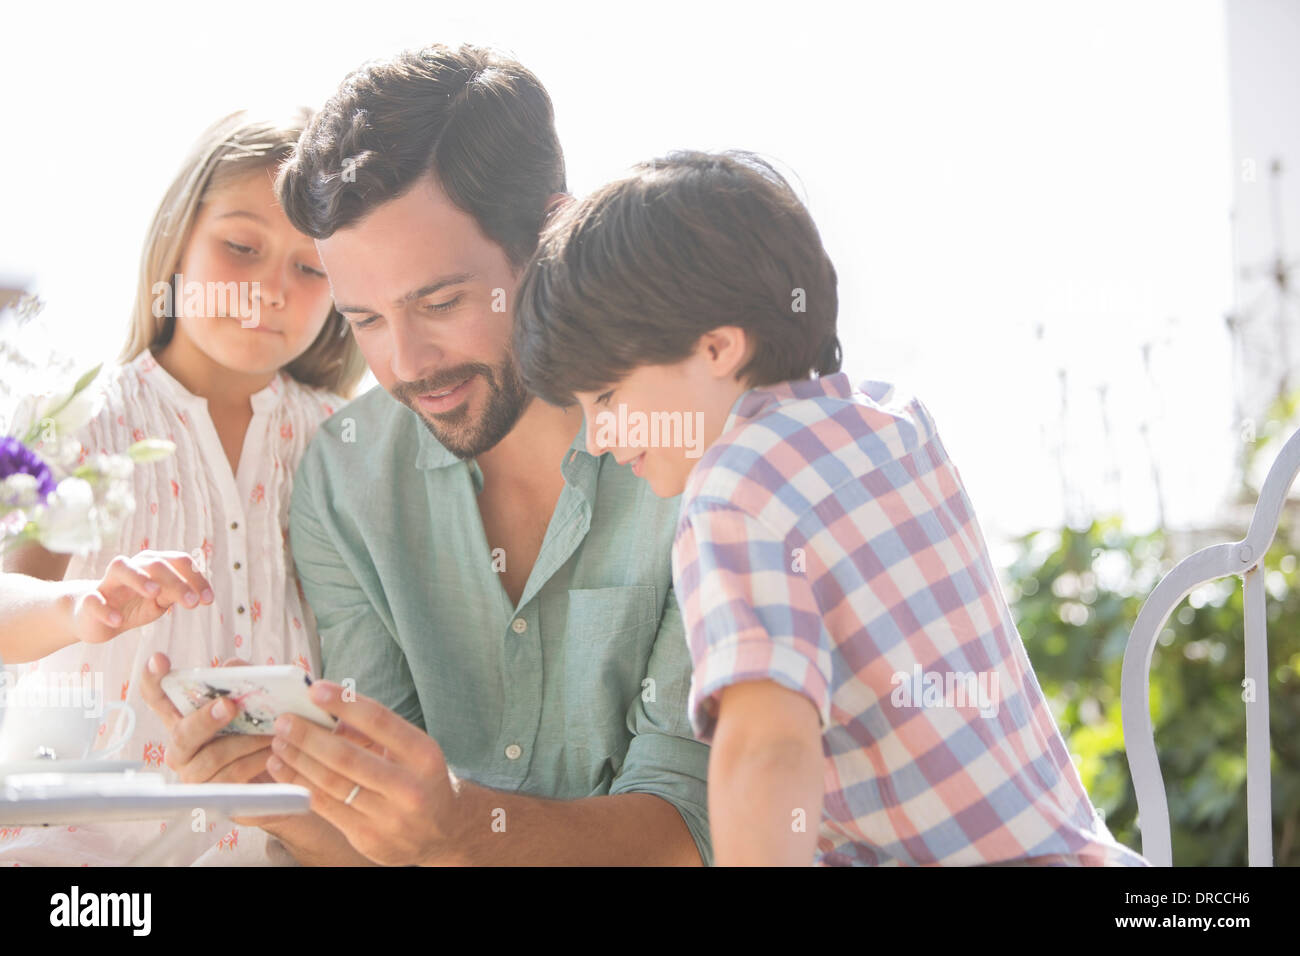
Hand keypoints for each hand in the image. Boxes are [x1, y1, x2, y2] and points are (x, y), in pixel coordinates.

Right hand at [74, 550, 213, 644]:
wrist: (93, 616)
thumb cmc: (133, 605)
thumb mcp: (160, 601)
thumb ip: (177, 594)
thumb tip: (200, 595)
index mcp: (152, 565)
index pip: (179, 561)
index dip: (196, 578)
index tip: (208, 600)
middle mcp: (131, 568)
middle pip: (156, 564)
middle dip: (177, 582)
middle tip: (192, 602)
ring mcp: (108, 582)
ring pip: (121, 568)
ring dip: (139, 578)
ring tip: (155, 594)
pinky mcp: (89, 600)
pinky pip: (94, 599)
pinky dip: (106, 609)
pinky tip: (118, 621)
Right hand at [138, 652, 278, 824]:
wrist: (280, 771)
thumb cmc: (258, 729)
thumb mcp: (252, 700)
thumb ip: (240, 678)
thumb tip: (232, 666)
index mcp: (183, 718)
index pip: (157, 696)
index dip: (153, 679)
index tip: (159, 658)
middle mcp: (181, 748)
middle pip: (183, 733)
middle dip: (206, 719)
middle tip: (229, 705)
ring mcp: (192, 775)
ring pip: (212, 757)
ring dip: (245, 742)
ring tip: (272, 732)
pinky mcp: (212, 797)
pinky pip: (232, 777)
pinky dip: (256, 761)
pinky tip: (273, 752)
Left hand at [265, 680, 462, 865]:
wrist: (444, 832)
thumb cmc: (421, 780)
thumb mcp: (413, 750)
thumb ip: (375, 731)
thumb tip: (327, 709)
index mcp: (424, 755)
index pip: (379, 721)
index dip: (344, 703)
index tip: (315, 690)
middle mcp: (409, 787)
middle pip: (346, 756)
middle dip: (308, 736)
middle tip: (284, 720)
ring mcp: (388, 816)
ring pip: (330, 783)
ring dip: (298, 759)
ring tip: (279, 742)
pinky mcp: (367, 838)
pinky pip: (325, 807)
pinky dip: (299, 784)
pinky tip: (283, 769)